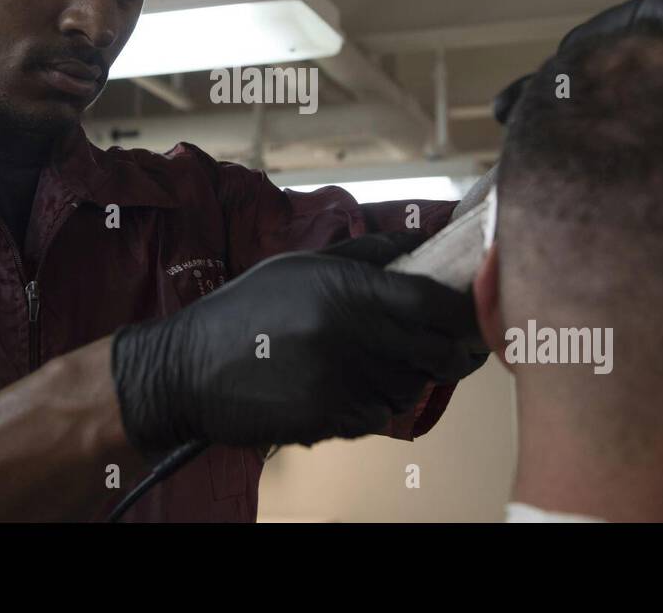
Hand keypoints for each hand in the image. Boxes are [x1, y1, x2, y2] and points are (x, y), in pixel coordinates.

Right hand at [111, 241, 485, 453]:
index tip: (475, 314)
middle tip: (460, 348)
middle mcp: (347, 335)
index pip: (431, 302)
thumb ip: (365, 256)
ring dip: (413, 378)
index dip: (464, 311)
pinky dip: (378, 404)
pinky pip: (380, 416)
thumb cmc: (244, 311)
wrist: (187, 370)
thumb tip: (418, 242)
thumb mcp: (299, 266)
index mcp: (343, 288)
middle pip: (436, 351)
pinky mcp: (328, 420)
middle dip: (457, 353)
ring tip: (390, 363)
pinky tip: (352, 387)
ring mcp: (340, 382)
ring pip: (411, 387)